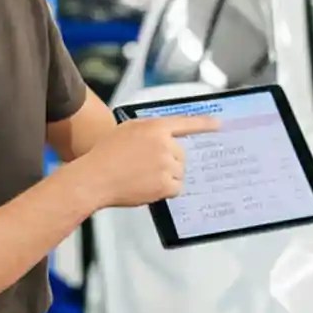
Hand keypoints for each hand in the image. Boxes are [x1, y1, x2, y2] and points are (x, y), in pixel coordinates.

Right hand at [74, 115, 220, 208]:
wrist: (95, 177)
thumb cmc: (105, 155)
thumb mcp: (127, 130)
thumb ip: (149, 130)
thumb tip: (166, 137)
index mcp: (154, 127)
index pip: (185, 123)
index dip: (203, 124)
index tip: (218, 124)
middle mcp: (164, 144)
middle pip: (181, 154)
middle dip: (170, 161)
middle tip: (147, 167)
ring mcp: (166, 164)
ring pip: (179, 172)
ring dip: (167, 176)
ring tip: (143, 177)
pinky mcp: (165, 184)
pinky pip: (176, 188)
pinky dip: (166, 190)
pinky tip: (148, 187)